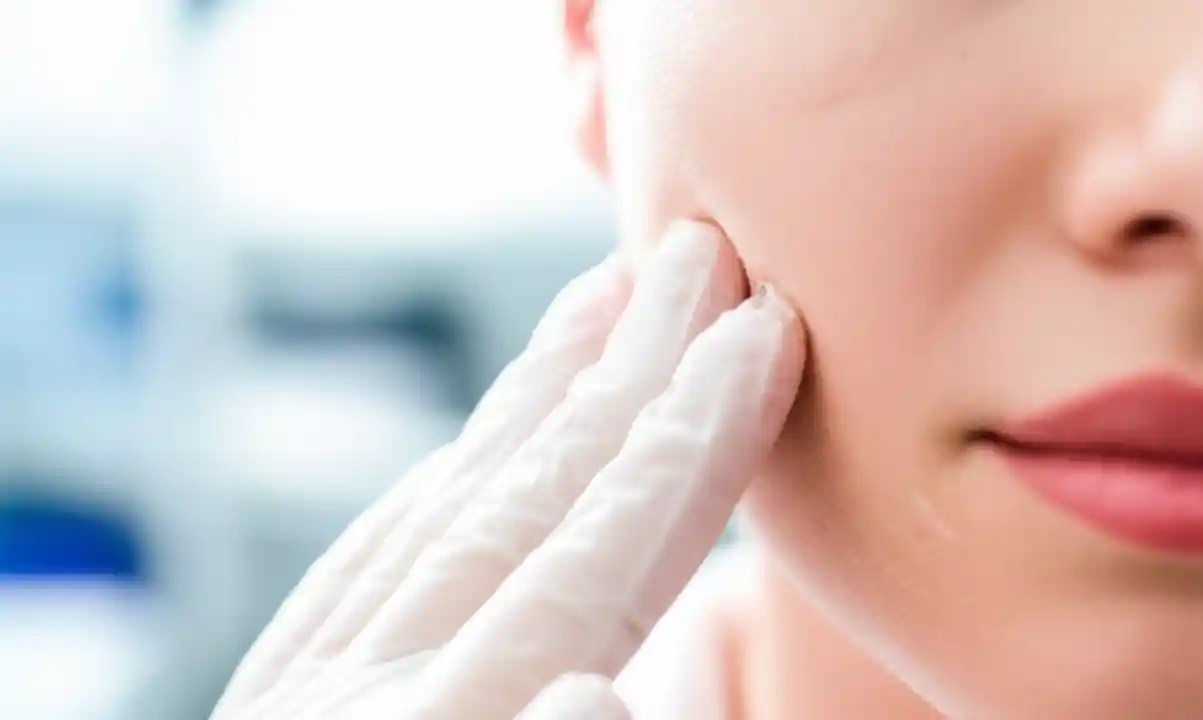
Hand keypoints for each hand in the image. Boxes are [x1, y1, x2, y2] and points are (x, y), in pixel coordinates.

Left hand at [212, 221, 806, 718]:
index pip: (597, 561)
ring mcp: (306, 695)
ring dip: (536, 401)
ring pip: (440, 513)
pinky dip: (433, 490)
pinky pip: (357, 569)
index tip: (760, 331)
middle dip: (629, 373)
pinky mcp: (268, 706)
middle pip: (525, 499)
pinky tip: (469, 449)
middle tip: (697, 255)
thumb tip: (592, 686)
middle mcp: (365, 693)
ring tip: (599, 301)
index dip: (691, 443)